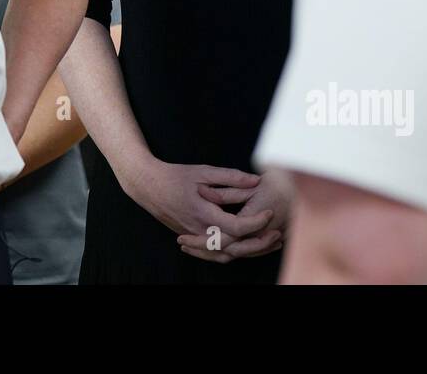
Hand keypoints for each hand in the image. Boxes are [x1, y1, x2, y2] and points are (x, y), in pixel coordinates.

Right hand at [122, 158, 272, 243]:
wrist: (148, 186)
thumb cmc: (175, 176)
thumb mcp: (203, 171)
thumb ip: (231, 177)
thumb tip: (256, 181)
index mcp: (203, 213)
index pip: (236, 226)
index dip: (256, 222)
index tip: (270, 212)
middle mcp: (199, 229)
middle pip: (234, 247)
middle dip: (259, 243)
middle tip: (278, 234)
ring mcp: (195, 237)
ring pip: (225, 254)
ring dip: (249, 251)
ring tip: (269, 243)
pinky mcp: (192, 238)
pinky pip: (214, 254)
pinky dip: (232, 254)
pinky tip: (246, 247)